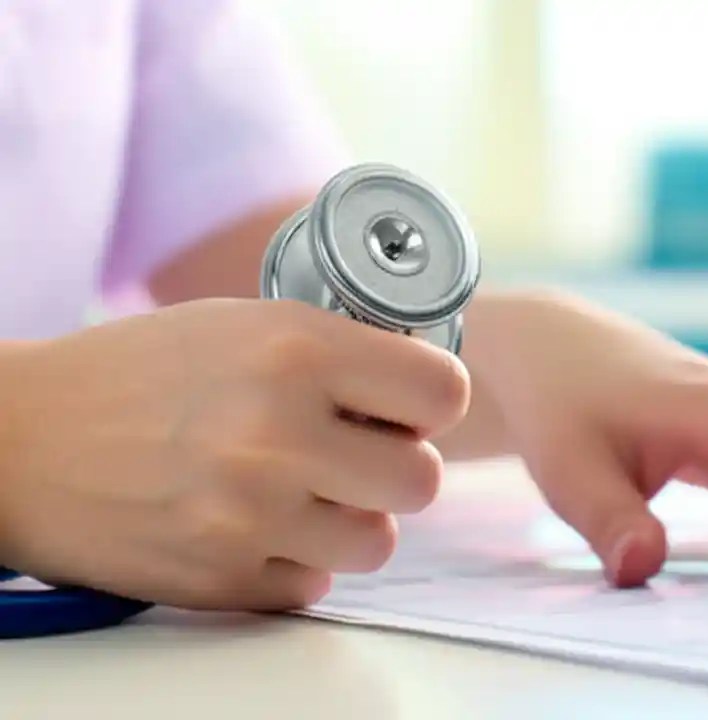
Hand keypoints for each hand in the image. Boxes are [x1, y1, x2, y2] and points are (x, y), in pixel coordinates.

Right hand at [0, 299, 468, 609]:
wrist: (22, 441)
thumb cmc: (137, 373)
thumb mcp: (244, 324)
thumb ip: (337, 351)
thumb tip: (425, 392)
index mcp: (294, 349)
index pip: (441, 392)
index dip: (430, 402)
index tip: (409, 407)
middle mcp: (279, 432)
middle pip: (422, 480)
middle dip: (395, 469)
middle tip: (355, 456)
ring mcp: (250, 514)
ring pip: (378, 543)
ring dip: (349, 521)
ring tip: (299, 493)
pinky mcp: (222, 578)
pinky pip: (315, 584)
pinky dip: (293, 560)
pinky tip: (251, 526)